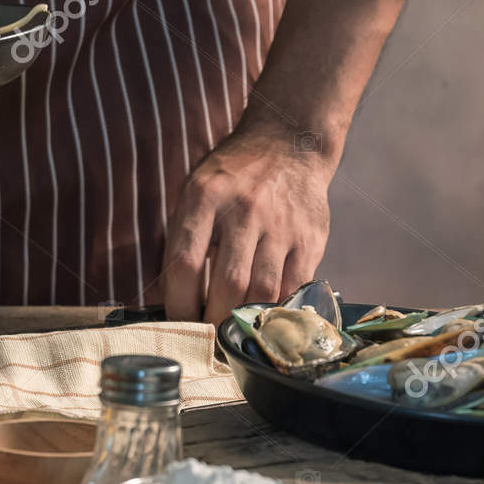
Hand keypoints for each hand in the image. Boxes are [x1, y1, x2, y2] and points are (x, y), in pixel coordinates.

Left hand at [161, 128, 333, 324]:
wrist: (289, 143)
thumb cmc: (232, 175)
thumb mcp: (196, 190)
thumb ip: (183, 236)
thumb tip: (172, 296)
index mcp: (205, 197)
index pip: (185, 263)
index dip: (178, 304)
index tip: (178, 323)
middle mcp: (244, 210)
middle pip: (227, 284)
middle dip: (214, 321)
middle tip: (207, 340)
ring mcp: (281, 225)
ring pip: (263, 291)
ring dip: (246, 321)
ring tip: (234, 334)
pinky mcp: (310, 238)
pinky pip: (294, 287)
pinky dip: (277, 309)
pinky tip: (265, 315)